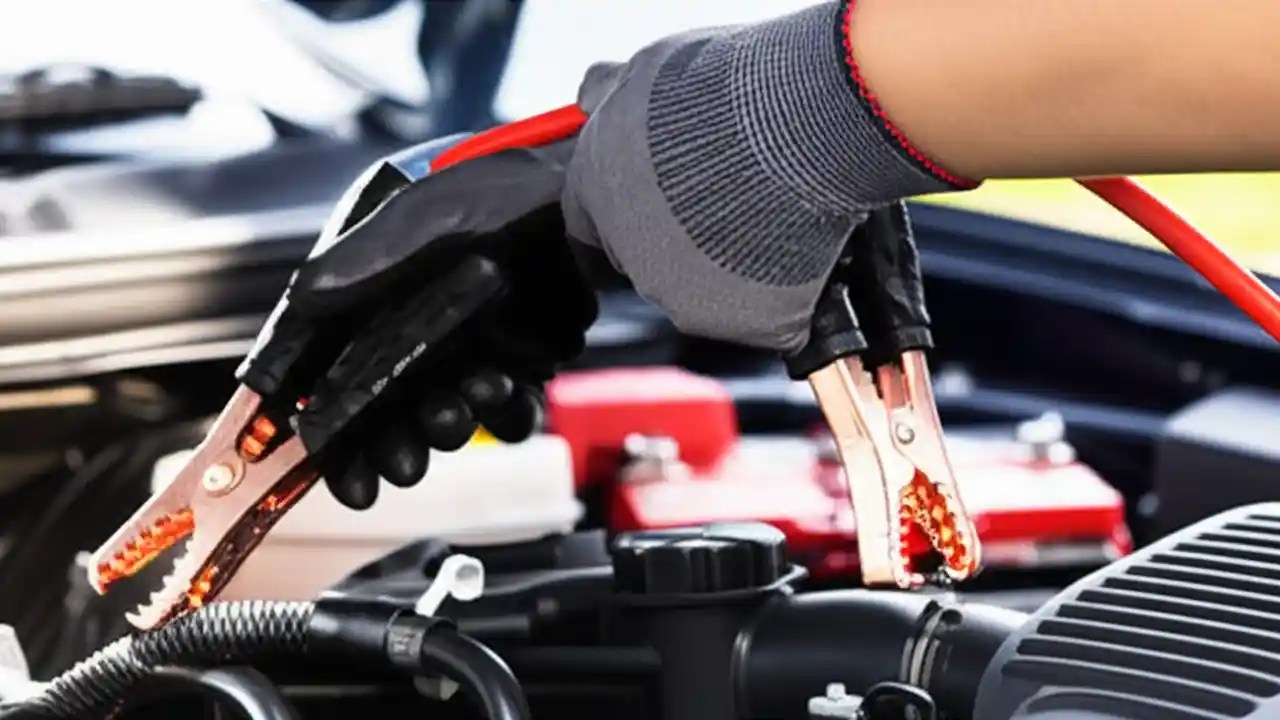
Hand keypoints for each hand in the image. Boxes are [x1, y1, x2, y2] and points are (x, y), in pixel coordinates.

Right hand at [239, 143, 596, 508]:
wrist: (589, 204)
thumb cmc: (505, 194)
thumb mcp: (424, 216)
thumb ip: (364, 259)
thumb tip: (304, 298)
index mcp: (375, 287)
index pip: (324, 360)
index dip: (314, 412)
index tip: (311, 452)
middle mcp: (416, 322)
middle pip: (381, 405)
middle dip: (386, 442)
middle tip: (402, 466)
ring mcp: (469, 348)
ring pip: (442, 415)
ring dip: (443, 427)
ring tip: (453, 417)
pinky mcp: (519, 364)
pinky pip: (506, 413)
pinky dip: (504, 415)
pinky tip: (503, 394)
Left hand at [560, 3, 959, 354]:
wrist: (796, 121)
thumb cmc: (726, 87)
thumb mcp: (650, 69)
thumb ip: (614, 94)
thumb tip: (589, 99)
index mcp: (594, 191)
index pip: (590, 218)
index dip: (628, 207)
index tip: (661, 197)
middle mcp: (627, 252)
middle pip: (645, 260)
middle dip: (678, 238)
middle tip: (730, 199)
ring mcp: (680, 294)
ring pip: (700, 292)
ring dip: (728, 265)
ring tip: (770, 213)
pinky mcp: (737, 321)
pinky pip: (759, 316)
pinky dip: (778, 293)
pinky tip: (796, 247)